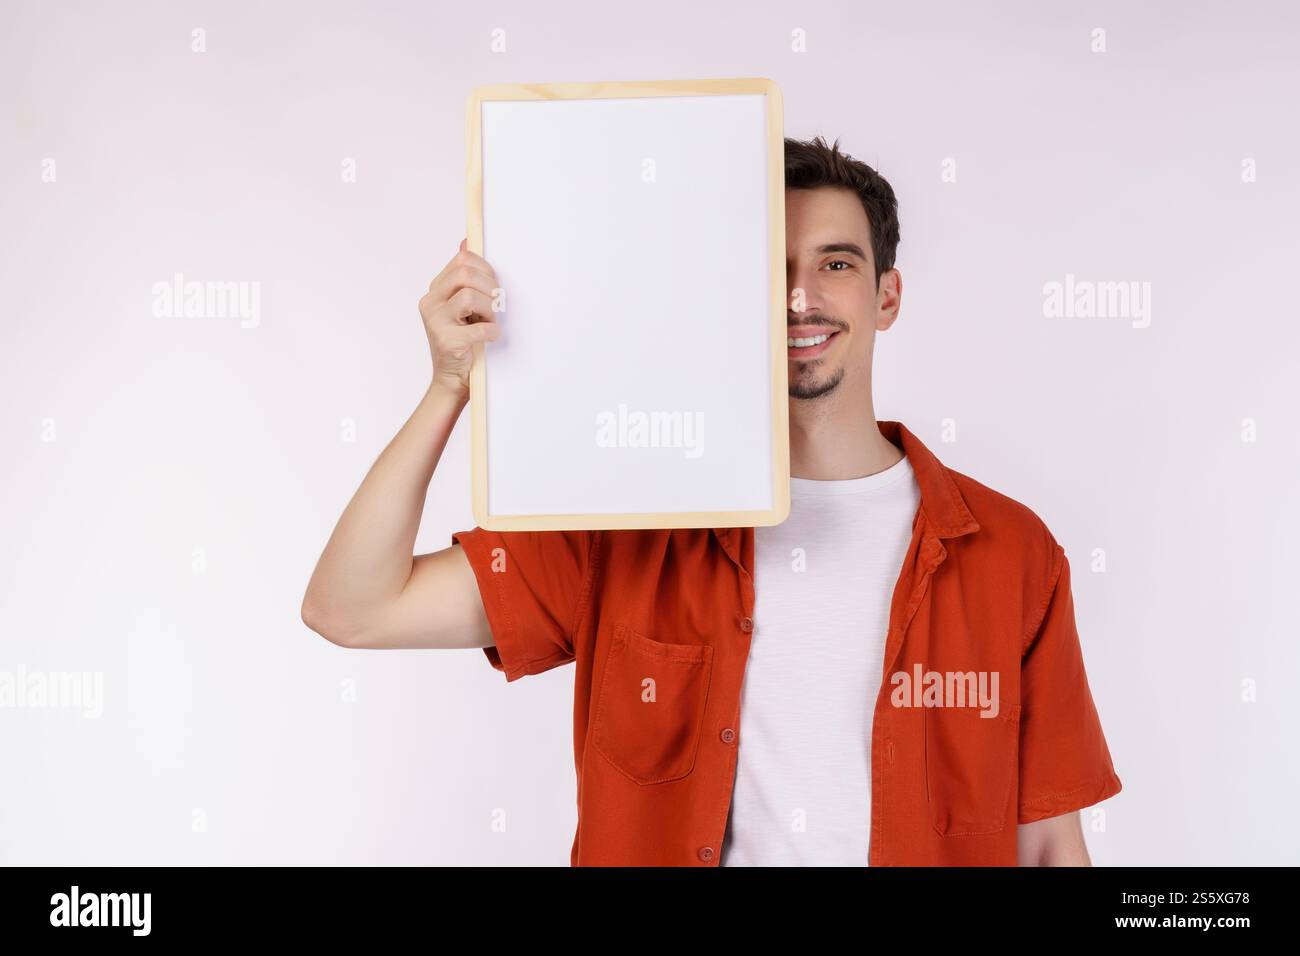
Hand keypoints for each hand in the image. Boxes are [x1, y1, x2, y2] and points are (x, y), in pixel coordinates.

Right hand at [419, 238, 502, 398]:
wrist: (452, 381)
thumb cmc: (463, 342)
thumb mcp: (462, 307)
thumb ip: (464, 277)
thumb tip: (466, 242)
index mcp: (435, 291)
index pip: (461, 262)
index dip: (485, 270)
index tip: (493, 287)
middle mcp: (430, 303)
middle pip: (465, 274)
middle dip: (489, 287)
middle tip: (495, 305)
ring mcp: (435, 322)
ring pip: (470, 297)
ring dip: (490, 310)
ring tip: (490, 322)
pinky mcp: (447, 341)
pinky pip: (480, 327)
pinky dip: (492, 331)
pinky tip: (490, 337)